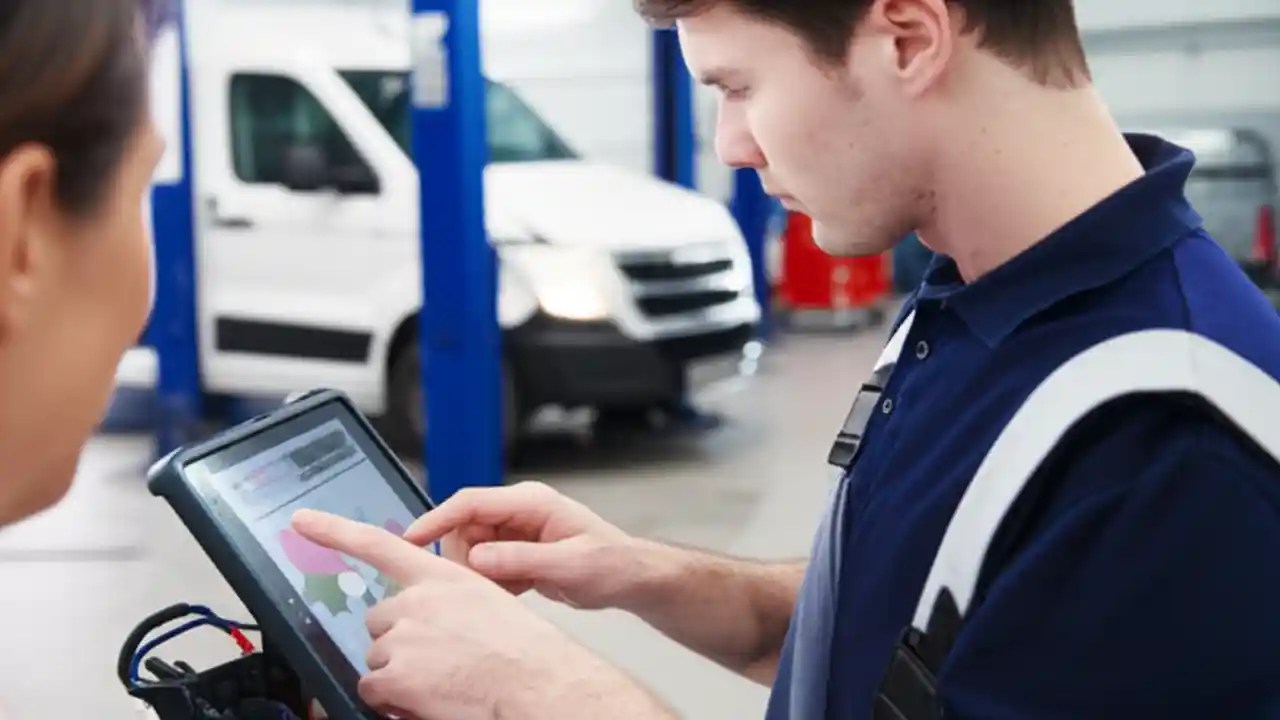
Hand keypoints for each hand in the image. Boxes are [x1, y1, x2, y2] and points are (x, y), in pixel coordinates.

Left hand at [292, 509, 608, 719]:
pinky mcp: (395, 674)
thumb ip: (445, 603)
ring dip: (400, 675)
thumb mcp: (485, 604)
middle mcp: (416, 600)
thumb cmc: (522, 650)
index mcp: (442, 577)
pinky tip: (427, 699)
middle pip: (379, 621)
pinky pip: (374, 691)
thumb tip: (414, 621)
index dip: (334, 530)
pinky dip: (393, 702)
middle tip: (438, 660)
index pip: (379, 544)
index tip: (301, 521)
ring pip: (377, 660)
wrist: (536, 681)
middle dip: (399, 643)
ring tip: (443, 681)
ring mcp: (403, 636)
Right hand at [404, 482, 640, 609]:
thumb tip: (476, 559)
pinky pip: (483, 567)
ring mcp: (515, 533)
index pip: (470, 503)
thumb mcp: (570, 564)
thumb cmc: (612, 563)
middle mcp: (518, 512)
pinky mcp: (515, 553)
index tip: (409, 540)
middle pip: (462, 529)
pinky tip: (517, 592)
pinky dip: (491, 583)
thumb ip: (522, 559)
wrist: (630, 579)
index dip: (436, 520)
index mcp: (531, 502)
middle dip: (462, 558)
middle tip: (483, 584)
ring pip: (469, 551)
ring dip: (478, 574)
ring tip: (510, 589)